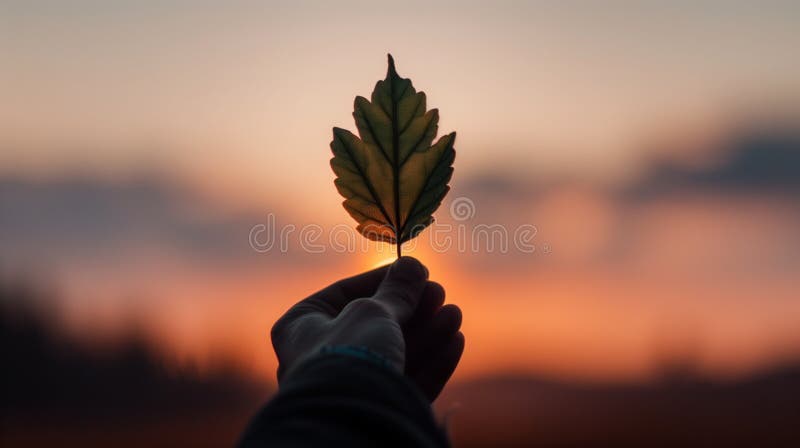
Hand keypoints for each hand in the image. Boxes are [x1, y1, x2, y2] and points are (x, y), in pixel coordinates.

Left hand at [270, 257, 463, 400]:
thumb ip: (396, 290)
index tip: (415, 271)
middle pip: (375, 323)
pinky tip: (455, 341)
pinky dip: (433, 361)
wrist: (349, 420)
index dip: (383, 280)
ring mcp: (348, 383)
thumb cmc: (348, 354)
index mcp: (302, 326)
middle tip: (439, 291)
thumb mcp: (372, 311)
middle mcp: (320, 356)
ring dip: (429, 331)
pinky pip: (406, 379)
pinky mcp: (375, 406)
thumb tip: (412, 265)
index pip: (345, 293)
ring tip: (454, 313)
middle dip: (413, 308)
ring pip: (395, 352)